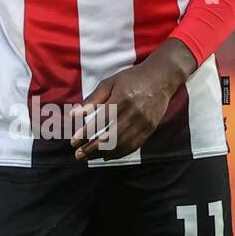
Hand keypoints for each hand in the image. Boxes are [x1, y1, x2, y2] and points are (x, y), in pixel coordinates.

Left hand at [70, 38, 196, 161]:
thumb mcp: (109, 83)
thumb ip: (92, 100)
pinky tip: (108, 157)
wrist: (161, 78)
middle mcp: (132, 113)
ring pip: (121, 144)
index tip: (73, 142)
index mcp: (120, 100)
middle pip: (110, 137)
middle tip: (79, 155)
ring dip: (104, 154)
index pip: (99, 122)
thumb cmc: (131, 78)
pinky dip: (119, 153)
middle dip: (92, 149)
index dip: (85, 134)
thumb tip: (73, 115)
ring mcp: (143, 122)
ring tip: (90, 158)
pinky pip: (133, 146)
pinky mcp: (150, 128)